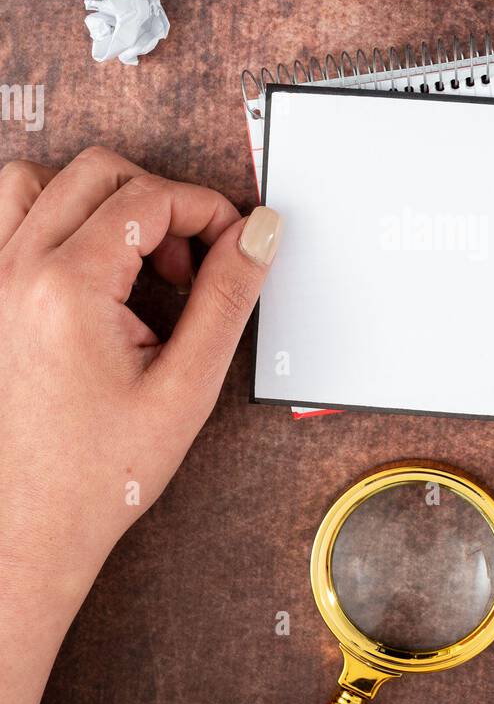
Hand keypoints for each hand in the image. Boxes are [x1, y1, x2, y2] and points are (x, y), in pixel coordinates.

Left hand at [0, 145, 280, 703]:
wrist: (26, 532)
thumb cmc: (95, 478)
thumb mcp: (186, 387)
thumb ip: (228, 298)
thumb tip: (258, 235)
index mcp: (67, 289)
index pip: (148, 197)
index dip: (207, 209)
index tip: (233, 244)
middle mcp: (14, 274)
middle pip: (98, 172)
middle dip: (160, 201)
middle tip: (189, 263)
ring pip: (37, 181)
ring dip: (98, 200)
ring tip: (134, 259)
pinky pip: (6, 219)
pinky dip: (51, 219)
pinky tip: (87, 271)